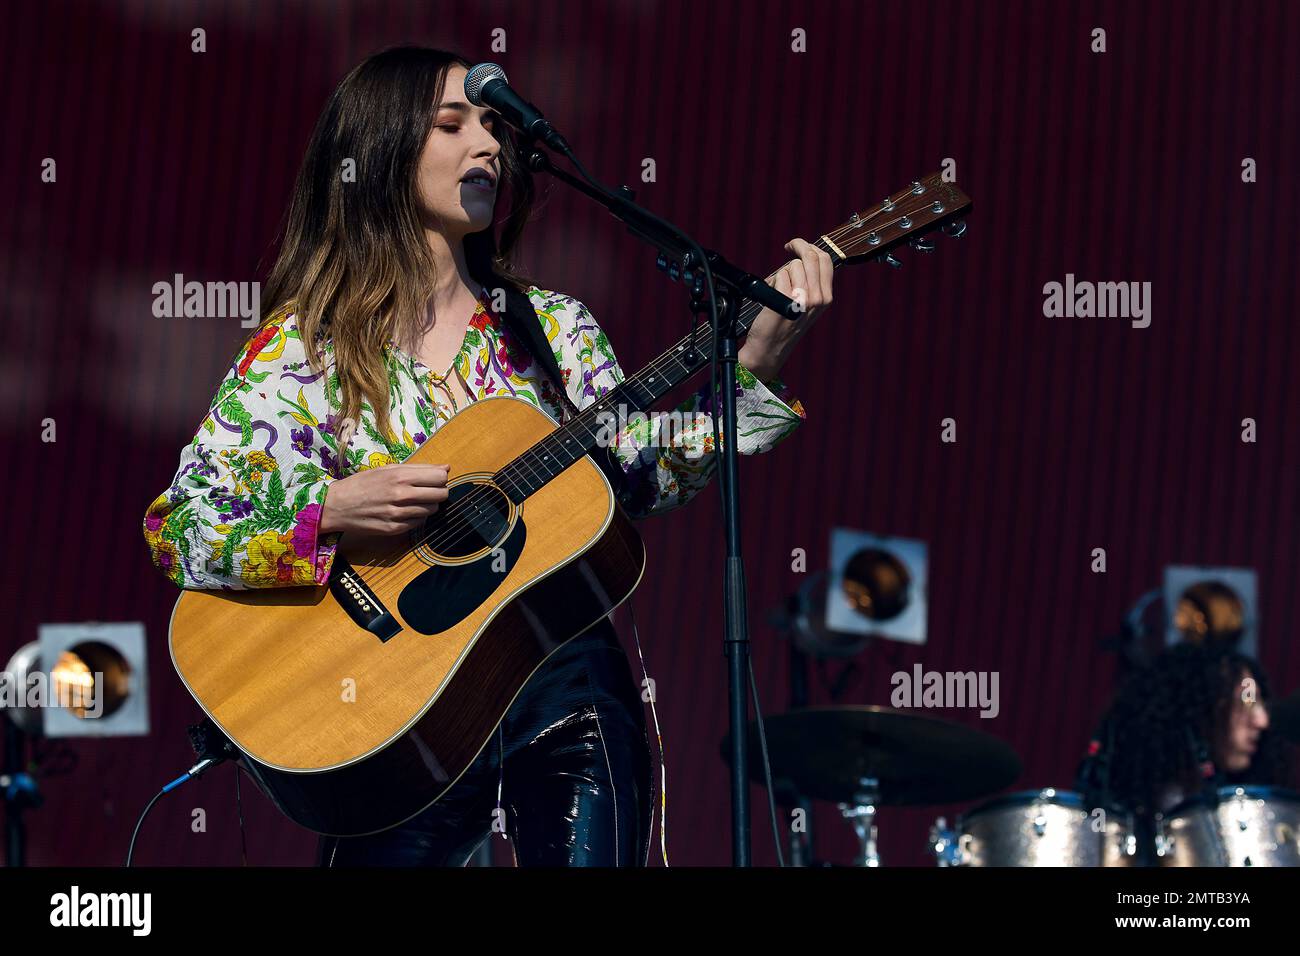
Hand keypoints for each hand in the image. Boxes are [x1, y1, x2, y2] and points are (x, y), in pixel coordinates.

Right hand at [319, 463, 450, 536]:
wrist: (336, 506)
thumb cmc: (362, 484)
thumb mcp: (387, 469)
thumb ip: (418, 468)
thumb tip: (446, 467)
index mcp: (400, 476)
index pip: (440, 477)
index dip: (441, 477)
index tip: (435, 479)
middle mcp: (401, 495)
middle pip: (441, 494)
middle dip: (439, 491)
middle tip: (428, 490)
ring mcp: (398, 514)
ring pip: (432, 510)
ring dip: (428, 505)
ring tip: (413, 500)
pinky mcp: (395, 529)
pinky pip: (419, 522)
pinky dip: (417, 517)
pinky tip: (404, 511)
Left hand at [737, 237, 833, 381]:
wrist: (769, 348)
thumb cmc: (784, 325)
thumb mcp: (806, 305)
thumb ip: (811, 282)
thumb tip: (806, 255)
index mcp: (825, 297)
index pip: (825, 260)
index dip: (811, 247)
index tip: (799, 246)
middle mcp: (818, 299)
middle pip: (811, 257)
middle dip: (798, 246)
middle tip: (789, 247)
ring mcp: (802, 300)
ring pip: (793, 266)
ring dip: (782, 272)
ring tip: (777, 288)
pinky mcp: (785, 300)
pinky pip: (779, 275)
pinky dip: (772, 281)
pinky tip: (770, 295)